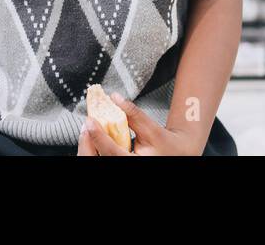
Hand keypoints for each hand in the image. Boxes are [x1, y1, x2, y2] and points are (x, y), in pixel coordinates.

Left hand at [77, 92, 203, 156]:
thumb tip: (115, 98)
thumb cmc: (166, 144)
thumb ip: (133, 114)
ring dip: (91, 145)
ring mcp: (120, 167)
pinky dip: (96, 148)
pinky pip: (102, 158)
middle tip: (88, 123)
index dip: (99, 136)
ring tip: (91, 128)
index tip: (90, 121)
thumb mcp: (152, 128)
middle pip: (99, 158)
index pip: (112, 152)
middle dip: (90, 142)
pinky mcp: (118, 164)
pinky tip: (97, 137)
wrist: (176, 154)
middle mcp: (127, 167)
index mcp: (136, 163)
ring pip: (97, 159)